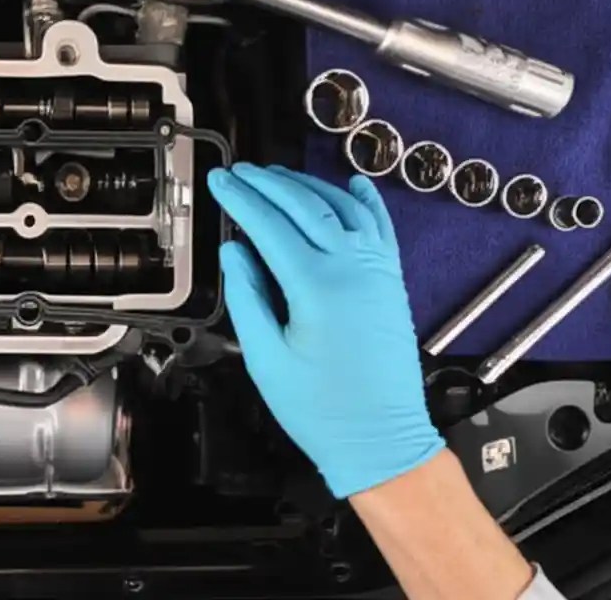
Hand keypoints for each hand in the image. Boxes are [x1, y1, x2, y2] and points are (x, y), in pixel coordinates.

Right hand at [207, 163, 443, 497]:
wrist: (382, 439)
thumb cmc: (321, 408)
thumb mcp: (266, 359)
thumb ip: (248, 299)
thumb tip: (234, 252)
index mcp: (316, 287)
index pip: (269, 226)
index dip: (240, 199)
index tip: (219, 181)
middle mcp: (352, 268)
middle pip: (306, 206)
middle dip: (268, 183)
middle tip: (239, 171)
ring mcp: (377, 271)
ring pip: (343, 207)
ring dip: (307, 185)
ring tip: (276, 175)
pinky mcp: (391, 281)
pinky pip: (381, 227)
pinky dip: (366, 200)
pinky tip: (354, 183)